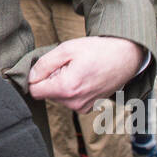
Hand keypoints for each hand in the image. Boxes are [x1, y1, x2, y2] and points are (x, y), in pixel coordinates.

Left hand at [28, 37, 144, 112]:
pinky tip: (84, 77)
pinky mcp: (88, 108)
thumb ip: (44, 64)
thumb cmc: (98, 50)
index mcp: (66, 88)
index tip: (45, 66)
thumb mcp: (67, 49)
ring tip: (78, 69)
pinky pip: (70, 99)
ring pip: (58, 96)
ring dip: (62, 83)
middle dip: (51, 79)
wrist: (126, 57)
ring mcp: (82, 108)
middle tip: (67, 64)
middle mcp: (74, 103)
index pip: (34, 91)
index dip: (35, 77)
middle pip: (46, 93)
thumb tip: (30, 76)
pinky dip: (72, 89)